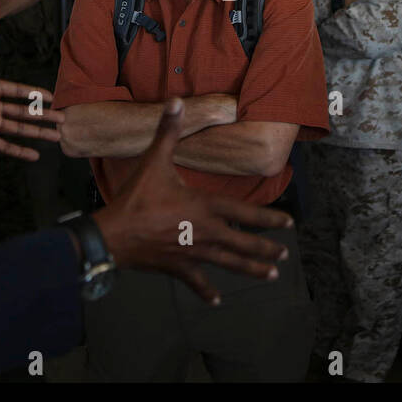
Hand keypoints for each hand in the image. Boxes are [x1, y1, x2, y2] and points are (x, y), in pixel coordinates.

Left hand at [0, 29, 62, 160]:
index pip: (19, 91)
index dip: (35, 94)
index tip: (52, 97)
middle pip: (24, 111)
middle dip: (43, 116)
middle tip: (62, 119)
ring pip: (19, 128)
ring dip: (37, 133)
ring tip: (56, 136)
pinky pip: (5, 146)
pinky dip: (19, 151)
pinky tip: (34, 155)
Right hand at [92, 99, 292, 304]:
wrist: (114, 234)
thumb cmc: (136, 198)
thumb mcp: (154, 161)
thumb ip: (168, 132)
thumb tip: (176, 101)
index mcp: (204, 207)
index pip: (245, 213)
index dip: (268, 218)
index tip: (288, 224)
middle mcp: (205, 232)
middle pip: (243, 243)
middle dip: (265, 249)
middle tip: (283, 255)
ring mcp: (193, 253)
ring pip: (228, 263)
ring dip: (250, 270)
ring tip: (270, 276)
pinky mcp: (178, 267)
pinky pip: (196, 282)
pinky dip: (206, 291)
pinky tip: (217, 301)